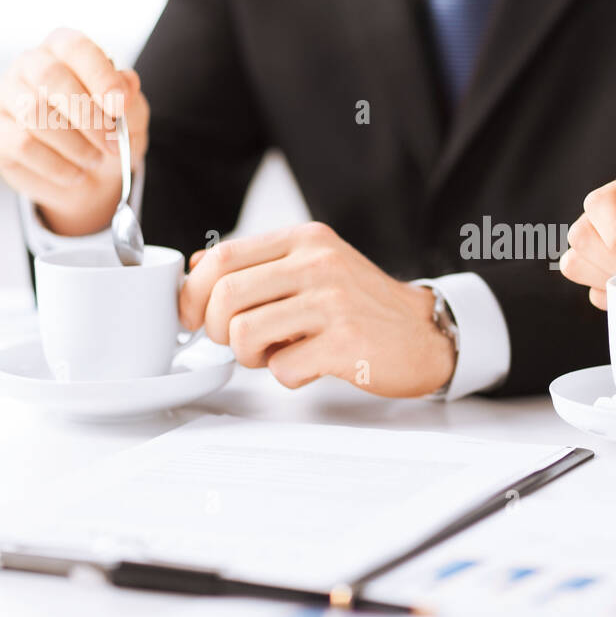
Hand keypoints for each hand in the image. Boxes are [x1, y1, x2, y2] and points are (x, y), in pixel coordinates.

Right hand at [0, 27, 148, 235]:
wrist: (86, 175)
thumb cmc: (105, 134)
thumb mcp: (129, 118)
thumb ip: (130, 100)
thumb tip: (126, 83)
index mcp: (64, 49)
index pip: (75, 48)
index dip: (100, 76)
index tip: (119, 106)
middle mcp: (30, 64)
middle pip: (50, 76)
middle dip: (88, 116)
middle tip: (112, 144)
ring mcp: (6, 94)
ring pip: (33, 112)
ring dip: (74, 144)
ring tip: (95, 160)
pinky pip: (21, 144)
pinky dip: (56, 165)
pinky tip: (75, 174)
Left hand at [179, 223, 456, 397]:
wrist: (424, 333)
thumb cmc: (363, 305)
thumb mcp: (314, 267)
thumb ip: (259, 266)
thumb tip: (196, 267)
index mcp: (305, 241)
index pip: (222, 256)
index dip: (193, 292)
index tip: (191, 315)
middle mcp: (319, 264)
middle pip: (225, 295)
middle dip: (215, 329)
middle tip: (235, 341)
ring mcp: (334, 303)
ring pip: (245, 333)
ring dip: (249, 356)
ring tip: (273, 354)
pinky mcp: (346, 344)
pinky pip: (282, 367)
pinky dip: (286, 375)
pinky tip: (308, 365)